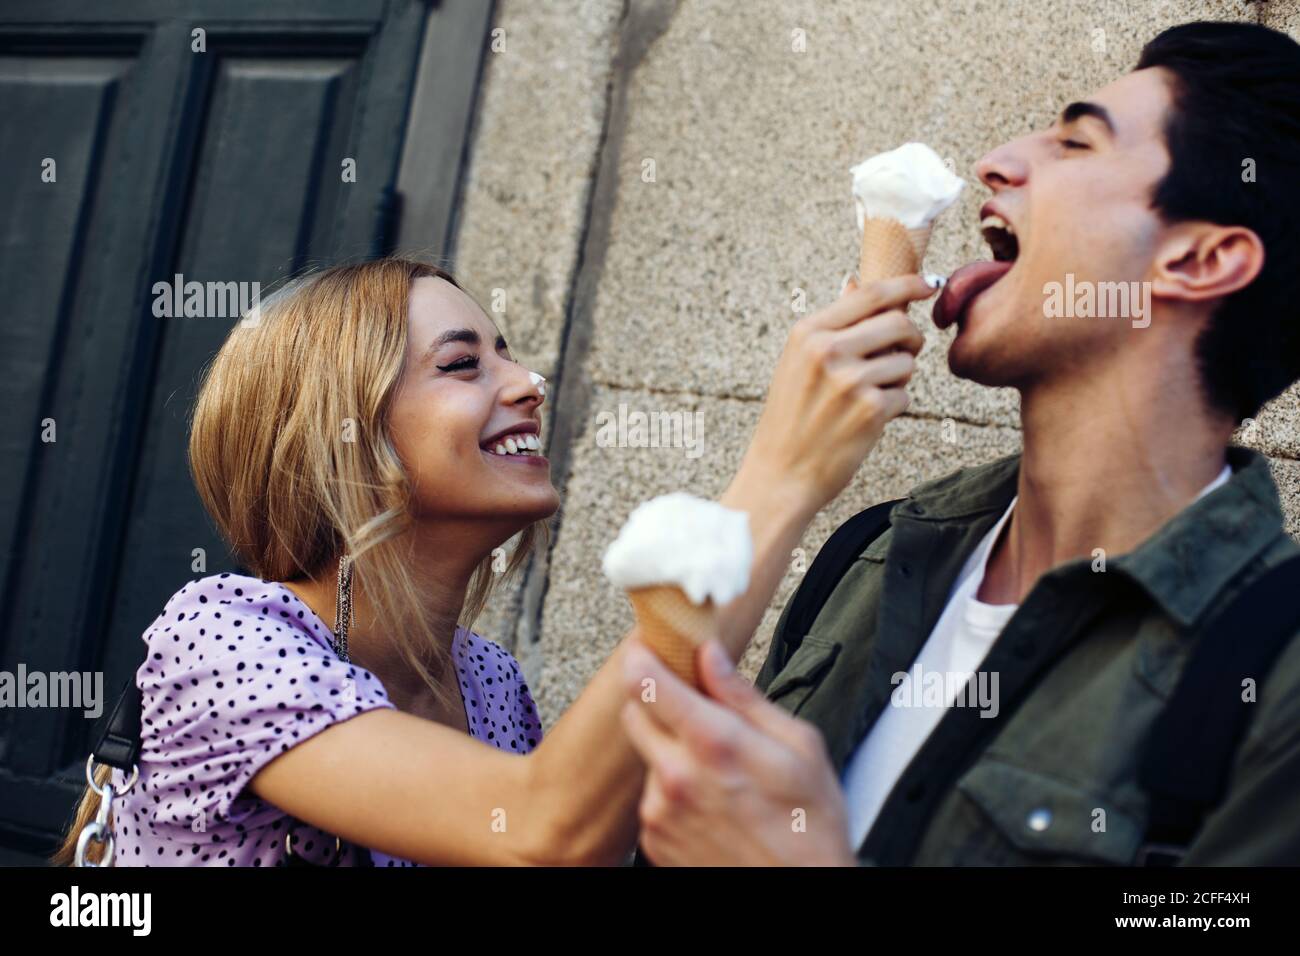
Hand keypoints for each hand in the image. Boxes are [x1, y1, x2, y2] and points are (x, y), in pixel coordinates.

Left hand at [621, 638, 856, 865]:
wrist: (800, 894)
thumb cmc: (809, 826)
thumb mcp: (799, 746)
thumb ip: (744, 697)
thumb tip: (712, 657)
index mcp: (713, 744)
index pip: (647, 682)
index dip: (643, 656)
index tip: (648, 647)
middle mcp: (676, 777)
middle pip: (635, 713)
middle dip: (658, 701)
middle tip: (694, 709)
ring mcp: (660, 812)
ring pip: (647, 755)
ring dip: (671, 750)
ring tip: (720, 772)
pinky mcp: (653, 840)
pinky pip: (653, 795)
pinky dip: (673, 790)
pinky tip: (712, 802)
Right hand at [736, 274, 932, 513]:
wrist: (781, 475)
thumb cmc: (790, 419)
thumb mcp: (797, 363)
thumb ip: (831, 325)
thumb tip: (857, 282)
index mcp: (808, 333)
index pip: (871, 294)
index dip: (907, 285)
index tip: (928, 284)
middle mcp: (828, 351)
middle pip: (898, 323)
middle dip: (909, 339)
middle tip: (902, 355)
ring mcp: (851, 380)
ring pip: (906, 362)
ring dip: (897, 379)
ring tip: (866, 398)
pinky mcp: (872, 410)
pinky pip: (904, 396)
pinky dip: (893, 408)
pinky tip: (865, 422)